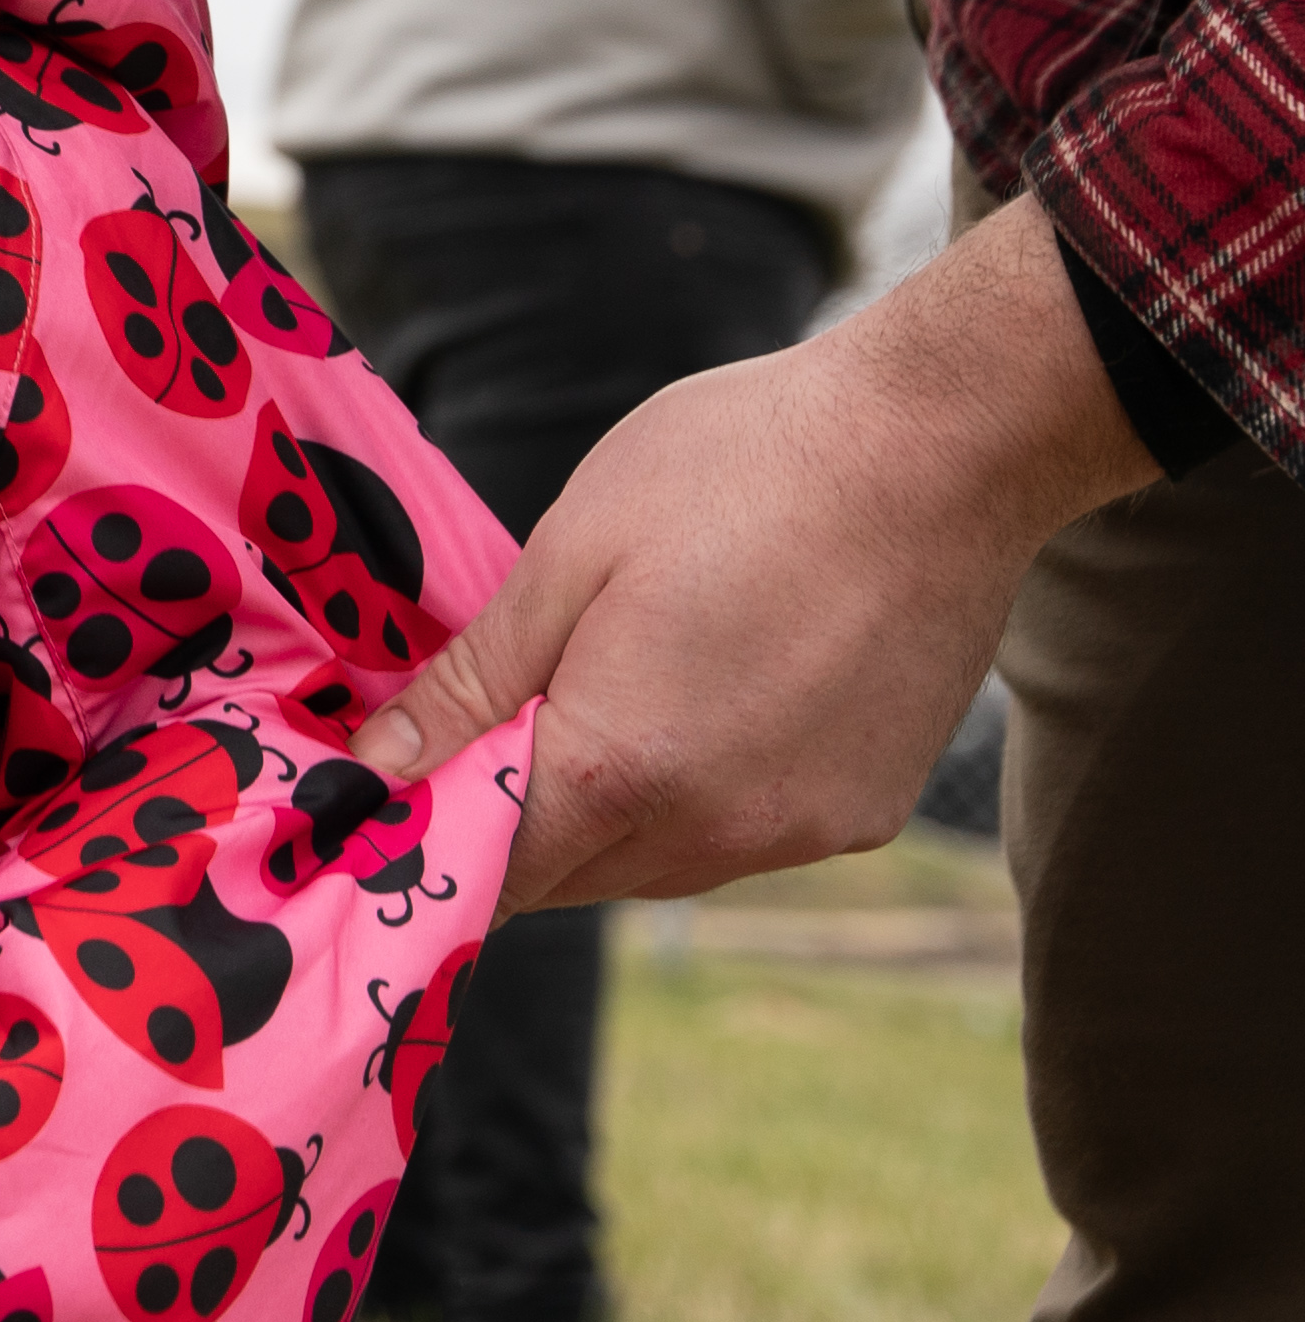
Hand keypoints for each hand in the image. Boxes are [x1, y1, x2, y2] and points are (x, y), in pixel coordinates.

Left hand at [362, 195, 1163, 908]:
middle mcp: (721, 831)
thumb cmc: (740, 470)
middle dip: (507, 820)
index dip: (426, 837)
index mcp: (624, 766)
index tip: (387, 794)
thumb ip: (474, 682)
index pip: (490, 866)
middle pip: (571, 874)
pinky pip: (744, 838)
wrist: (942, 447)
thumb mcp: (572, 554)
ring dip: (603, 811)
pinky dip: (694, 797)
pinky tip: (697, 700)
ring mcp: (804, 831)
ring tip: (590, 696)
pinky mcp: (868, 813)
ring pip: (658, 863)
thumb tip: (379, 767)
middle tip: (472, 725)